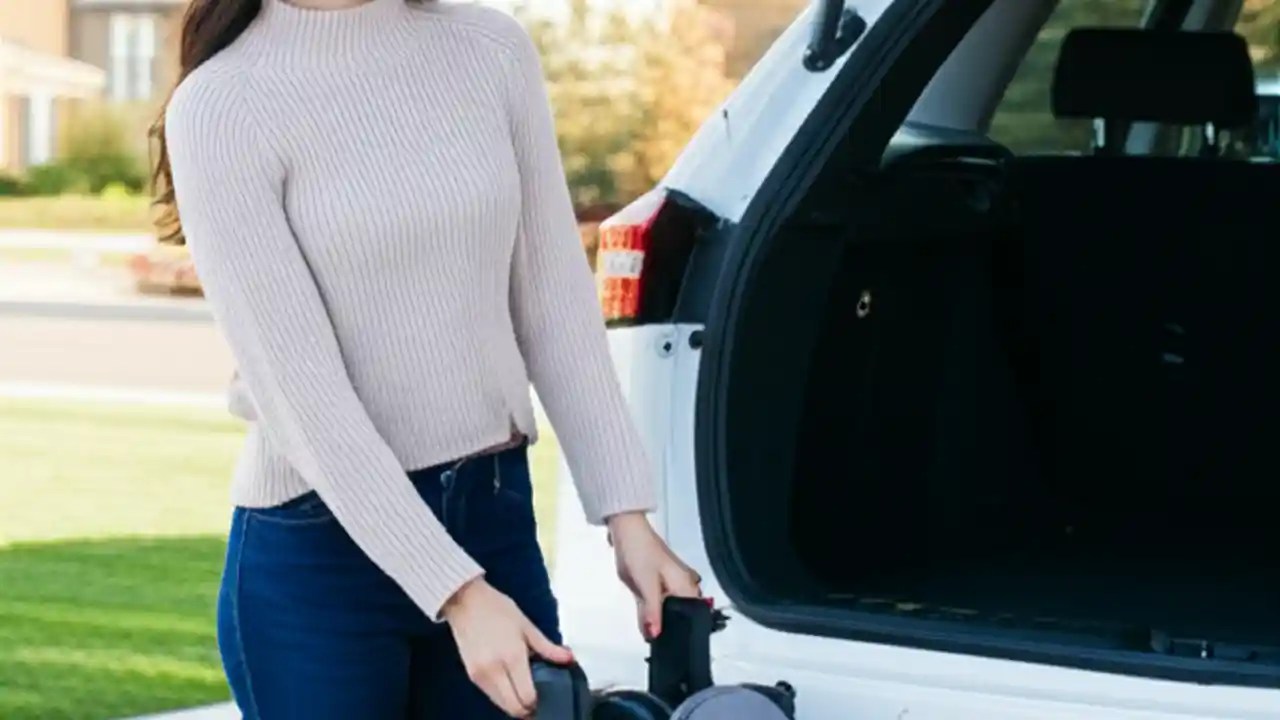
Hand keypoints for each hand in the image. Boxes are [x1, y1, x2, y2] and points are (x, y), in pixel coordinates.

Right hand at [441, 578, 573, 717]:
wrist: (465, 601)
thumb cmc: (496, 608)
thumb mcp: (527, 625)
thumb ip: (547, 647)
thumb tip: (568, 658)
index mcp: (511, 657)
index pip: (526, 696)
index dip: (538, 702)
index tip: (546, 697)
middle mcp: (494, 670)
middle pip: (513, 707)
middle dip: (527, 709)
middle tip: (537, 699)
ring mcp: (480, 675)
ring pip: (501, 705)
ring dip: (514, 703)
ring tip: (524, 689)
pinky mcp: (471, 676)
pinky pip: (490, 696)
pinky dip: (502, 696)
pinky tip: (510, 682)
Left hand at [607, 512, 702, 639]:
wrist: (626, 530)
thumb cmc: (640, 551)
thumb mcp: (646, 587)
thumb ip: (652, 613)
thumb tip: (654, 634)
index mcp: (687, 586)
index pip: (692, 617)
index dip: (681, 630)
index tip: (669, 641)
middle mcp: (684, 584)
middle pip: (679, 614)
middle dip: (667, 625)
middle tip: (653, 635)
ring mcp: (671, 581)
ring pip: (667, 608)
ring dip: (657, 616)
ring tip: (647, 622)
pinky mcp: (658, 579)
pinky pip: (657, 600)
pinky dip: (651, 607)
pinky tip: (642, 609)